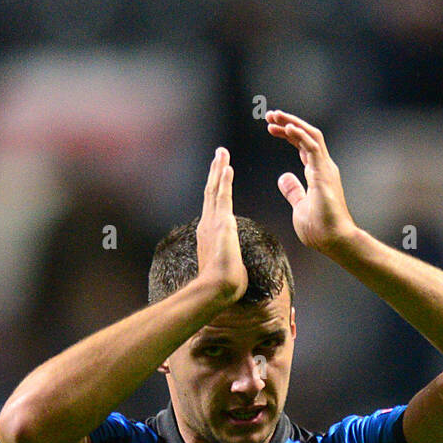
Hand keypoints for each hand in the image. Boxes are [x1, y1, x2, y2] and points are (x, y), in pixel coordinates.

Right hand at [195, 147, 247, 304]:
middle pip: (211, 192)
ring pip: (215, 190)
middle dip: (215, 172)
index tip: (219, 176)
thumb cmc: (223, 287)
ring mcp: (213, 223)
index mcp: (208, 235)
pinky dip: (224, 181)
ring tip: (222, 153)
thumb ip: (230, 261)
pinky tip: (227, 167)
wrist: (214, 290)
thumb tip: (236, 268)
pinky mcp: (222, 224)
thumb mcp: (228, 269)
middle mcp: (207, 225)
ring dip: (219, 170)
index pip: (213, 207)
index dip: (215, 190)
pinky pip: (223, 197)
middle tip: (219, 155)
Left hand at [265, 110, 356, 253]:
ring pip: (310, 135)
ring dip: (292, 123)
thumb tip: (283, 178)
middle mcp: (323, 166)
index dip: (287, 134)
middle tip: (270, 115)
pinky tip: (287, 127)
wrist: (334, 241)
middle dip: (288, 123)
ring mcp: (325, 168)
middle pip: (306, 136)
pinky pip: (312, 147)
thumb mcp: (299, 206)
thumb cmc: (319, 229)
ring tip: (275, 115)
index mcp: (317, 173)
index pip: (302, 146)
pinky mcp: (324, 173)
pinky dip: (300, 135)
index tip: (271, 128)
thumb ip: (293, 191)